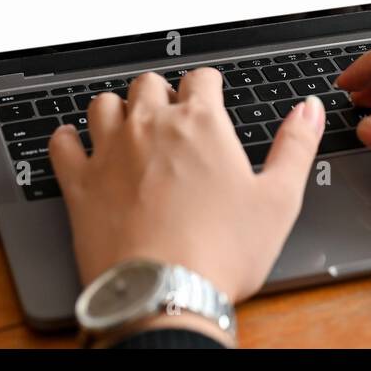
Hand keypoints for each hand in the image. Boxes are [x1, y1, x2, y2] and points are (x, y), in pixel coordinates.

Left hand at [49, 69, 325, 308]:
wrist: (164, 292)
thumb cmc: (221, 251)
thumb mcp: (278, 199)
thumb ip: (296, 146)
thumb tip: (308, 110)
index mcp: (201, 123)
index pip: (201, 78)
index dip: (208, 86)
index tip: (210, 96)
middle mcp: (151, 126)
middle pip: (149, 84)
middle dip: (162, 94)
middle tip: (171, 117)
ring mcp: (110, 152)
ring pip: (103, 104)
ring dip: (117, 110)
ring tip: (128, 126)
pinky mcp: (79, 183)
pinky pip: (61, 144)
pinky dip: (68, 140)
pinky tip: (77, 146)